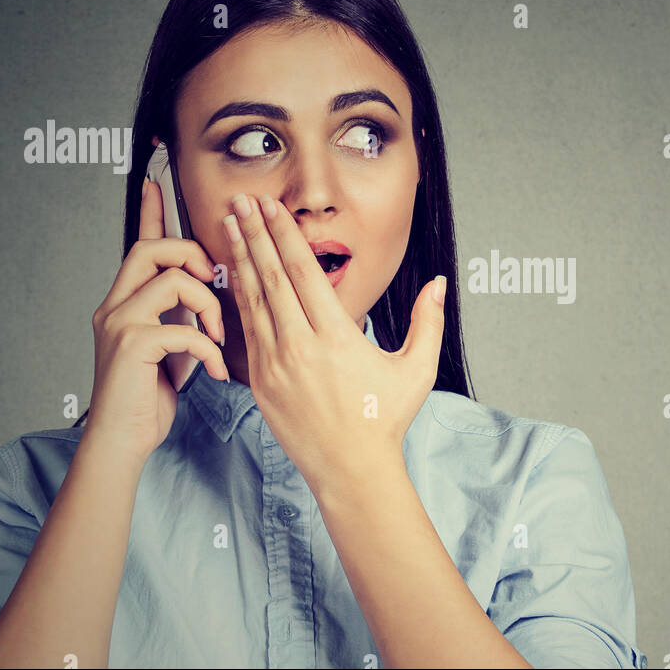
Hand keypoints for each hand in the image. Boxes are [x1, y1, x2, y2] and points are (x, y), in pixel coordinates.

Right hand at [83, 179, 227, 463]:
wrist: (123, 439)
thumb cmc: (149, 396)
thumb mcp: (173, 345)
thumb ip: (184, 315)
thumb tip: (214, 293)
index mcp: (127, 300)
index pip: (140, 244)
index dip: (152, 212)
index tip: (158, 181)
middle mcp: (116, 304)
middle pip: (153, 248)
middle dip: (193, 255)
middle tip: (216, 283)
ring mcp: (120, 323)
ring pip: (172, 280)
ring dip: (209, 305)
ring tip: (219, 337)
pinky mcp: (131, 346)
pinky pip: (182, 327)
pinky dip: (209, 348)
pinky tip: (216, 369)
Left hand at [223, 193, 444, 493]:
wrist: (350, 470)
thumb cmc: (385, 419)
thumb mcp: (416, 369)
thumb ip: (428, 321)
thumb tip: (440, 282)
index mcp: (336, 338)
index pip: (304, 272)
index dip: (285, 235)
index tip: (271, 207)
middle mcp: (300, 347)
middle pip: (271, 277)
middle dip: (255, 234)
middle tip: (241, 200)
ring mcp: (275, 365)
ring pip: (252, 299)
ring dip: (240, 258)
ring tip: (229, 224)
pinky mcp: (260, 382)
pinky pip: (247, 329)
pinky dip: (238, 297)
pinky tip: (234, 273)